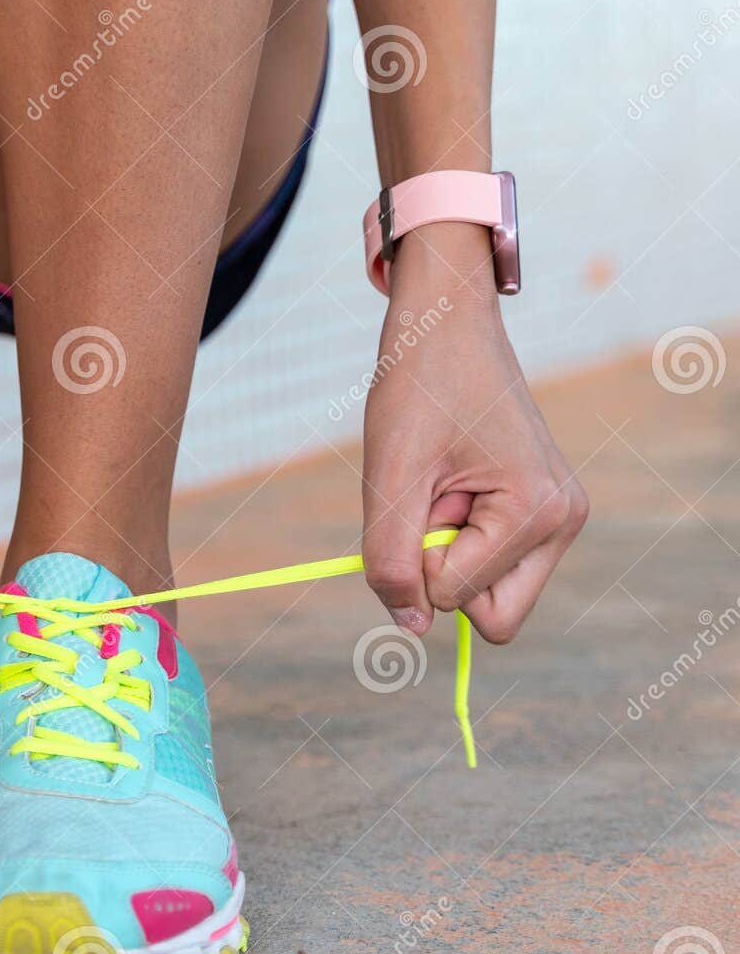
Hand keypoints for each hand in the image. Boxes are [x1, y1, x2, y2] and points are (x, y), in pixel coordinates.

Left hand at [361, 224, 587, 643]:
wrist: (445, 324)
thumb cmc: (418, 388)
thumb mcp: (390, 478)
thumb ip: (391, 561)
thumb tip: (412, 628)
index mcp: (540, 514)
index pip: (458, 601)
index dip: (415, 561)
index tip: (419, 491)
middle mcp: (563, 521)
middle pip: (489, 614)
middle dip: (439, 567)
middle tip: (430, 495)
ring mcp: (557, 516)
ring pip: (484, 590)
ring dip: (442, 546)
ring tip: (440, 481)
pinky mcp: (538, 508)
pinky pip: (484, 558)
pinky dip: (452, 530)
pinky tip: (450, 478)